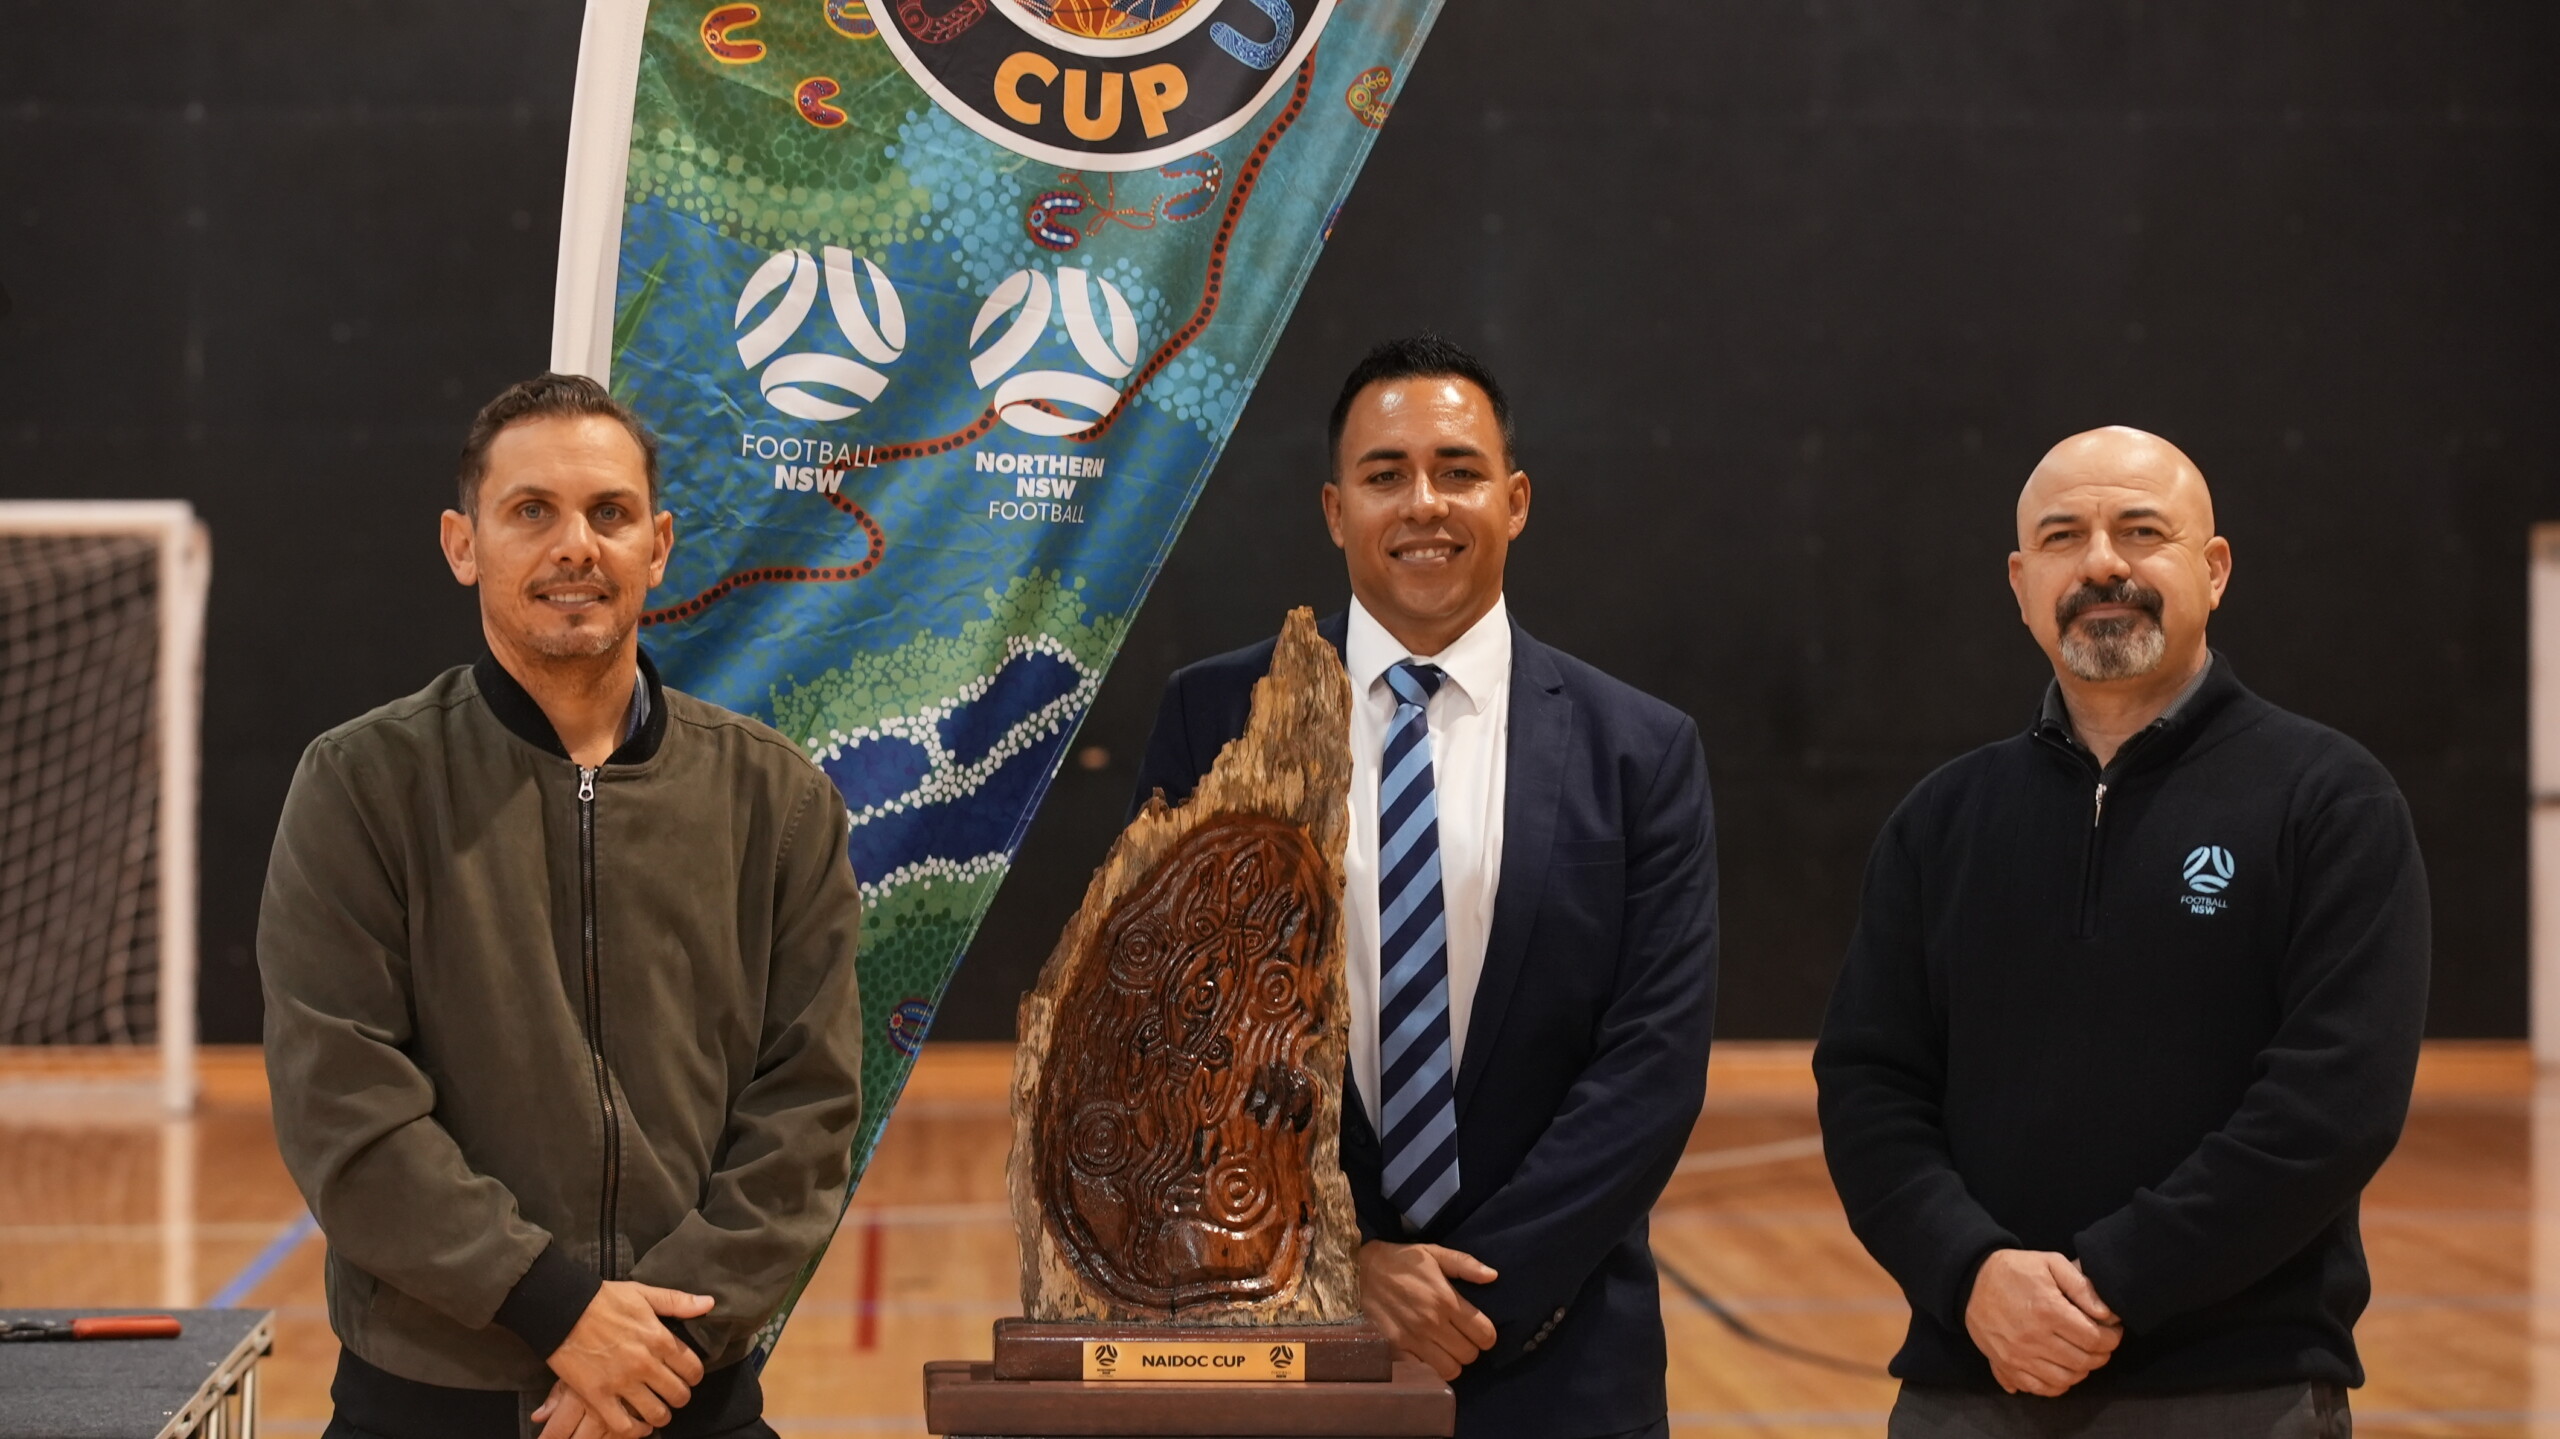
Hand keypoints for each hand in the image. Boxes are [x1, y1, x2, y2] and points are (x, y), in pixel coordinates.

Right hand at [544, 1281, 713, 1437]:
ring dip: (661, 1415)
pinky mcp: (598, 1396)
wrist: (562, 1310)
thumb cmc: (603, 1300)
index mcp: (659, 1338)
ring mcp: (621, 1382)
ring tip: (657, 1410)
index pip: (693, 1369)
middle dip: (680, 1397)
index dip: (694, 1376)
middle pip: (678, 1394)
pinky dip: (635, 1431)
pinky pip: (623, 1426)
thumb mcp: (643, 1293)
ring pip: (656, 1413)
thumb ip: (677, 1301)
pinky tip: (638, 1425)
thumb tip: (710, 1303)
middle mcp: (645, 1363)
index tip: (687, 1376)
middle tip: (672, 1394)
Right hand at [1358, 1240, 1498, 1381]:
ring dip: (1451, 1361)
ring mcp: (1413, 1339)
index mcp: (1446, 1300)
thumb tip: (1493, 1276)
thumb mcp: (1433, 1253)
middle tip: (1460, 1338)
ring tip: (1444, 1348)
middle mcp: (1432, 1323)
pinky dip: (1429, 1367)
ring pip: (1450, 1369)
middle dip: (1470, 1348)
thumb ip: (1465, 1264)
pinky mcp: (1395, 1349)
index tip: (1479, 1330)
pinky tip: (1426, 1354)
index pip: (1484, 1334)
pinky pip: (1424, 1372)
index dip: (1487, 1335)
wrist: (1357, 1272)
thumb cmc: (1399, 1261)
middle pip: (1469, 1355)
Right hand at [1963, 1250, 2120, 1396]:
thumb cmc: (2014, 1270)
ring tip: (2082, 1356)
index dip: (2111, 1338)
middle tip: (2101, 1343)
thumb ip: (2081, 1286)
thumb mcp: (2050, 1263)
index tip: (2112, 1331)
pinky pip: (2040, 1388)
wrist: (1970, 1281)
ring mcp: (2018, 1355)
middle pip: (2083, 1361)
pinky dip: (2057, 1386)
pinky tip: (2061, 1370)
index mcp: (2048, 1310)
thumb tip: (2106, 1313)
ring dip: (2081, 1371)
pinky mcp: (2006, 1365)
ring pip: (2065, 1379)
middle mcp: (2034, 1338)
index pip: (2094, 1338)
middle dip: (2101, 1355)